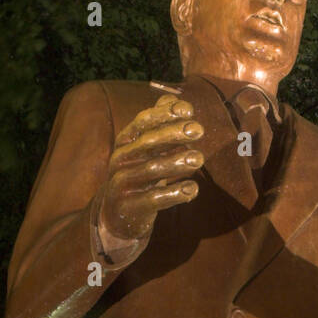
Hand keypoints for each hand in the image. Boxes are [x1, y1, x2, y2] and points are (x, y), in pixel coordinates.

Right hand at [97, 94, 203, 244]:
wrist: (117, 215)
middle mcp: (121, 160)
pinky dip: (174, 194)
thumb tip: (178, 102)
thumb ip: (160, 127)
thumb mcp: (146, 151)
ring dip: (177, 162)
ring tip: (199, 158)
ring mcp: (123, 184)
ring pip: (150, 170)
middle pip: (147, 143)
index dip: (164, 114)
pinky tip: (193, 189)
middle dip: (173, 134)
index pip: (143, 122)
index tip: (189, 110)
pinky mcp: (130, 208)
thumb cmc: (139, 175)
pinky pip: (153, 199)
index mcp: (125, 142)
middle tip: (199, 130)